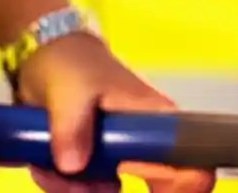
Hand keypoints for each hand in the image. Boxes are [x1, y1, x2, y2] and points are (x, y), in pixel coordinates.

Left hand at [16, 32, 214, 192]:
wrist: (48, 59)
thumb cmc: (72, 64)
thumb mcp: (70, 89)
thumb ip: (71, 126)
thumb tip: (72, 167)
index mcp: (159, 121)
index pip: (192, 165)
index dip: (170, 181)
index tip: (125, 169)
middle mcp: (148, 145)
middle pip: (162, 190)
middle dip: (109, 191)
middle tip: (77, 179)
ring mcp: (123, 159)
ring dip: (76, 191)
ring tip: (48, 165)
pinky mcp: (100, 168)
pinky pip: (89, 192)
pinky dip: (64, 187)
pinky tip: (45, 166)